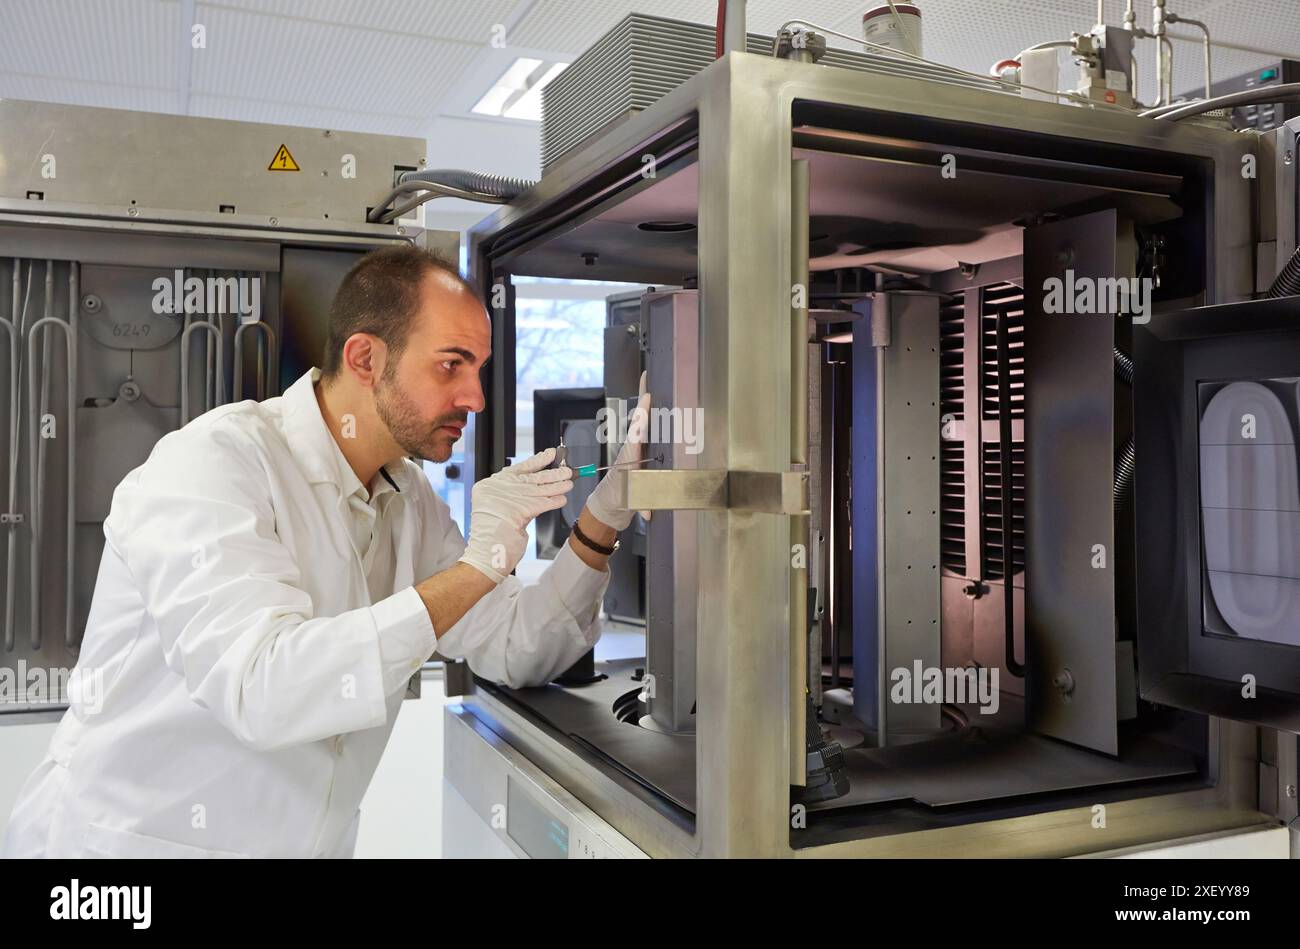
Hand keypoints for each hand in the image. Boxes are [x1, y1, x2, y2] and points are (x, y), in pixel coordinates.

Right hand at [458, 448, 573, 582]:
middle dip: (551, 474)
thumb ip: (513, 498)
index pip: (517, 469)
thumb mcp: (499, 510)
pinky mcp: (521, 510)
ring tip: (569, 483)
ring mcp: (508, 498)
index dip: (536, 462)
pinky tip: (562, 500)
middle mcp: (497, 489)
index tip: (550, 454)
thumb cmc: (491, 536)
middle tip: (567, 470)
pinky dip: (554, 501)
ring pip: (539, 489)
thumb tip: (537, 488)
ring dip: (557, 486)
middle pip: (531, 478)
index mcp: (488, 486)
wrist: (485, 554)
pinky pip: (542, 503)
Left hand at [586, 371, 650, 531]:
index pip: (636, 435)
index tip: (646, 399)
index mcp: (628, 459)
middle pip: (638, 422)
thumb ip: (638, 506)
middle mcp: (631, 450)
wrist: (608, 506)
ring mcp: (635, 449)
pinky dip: (647, 414)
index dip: (642, 417)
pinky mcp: (639, 452)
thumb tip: (647, 511)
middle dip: (642, 401)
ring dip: (645, 403)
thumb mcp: (628, 503)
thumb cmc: (617, 502)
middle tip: (647, 377)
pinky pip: (644, 430)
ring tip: (649, 380)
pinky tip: (652, 399)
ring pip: (641, 423)